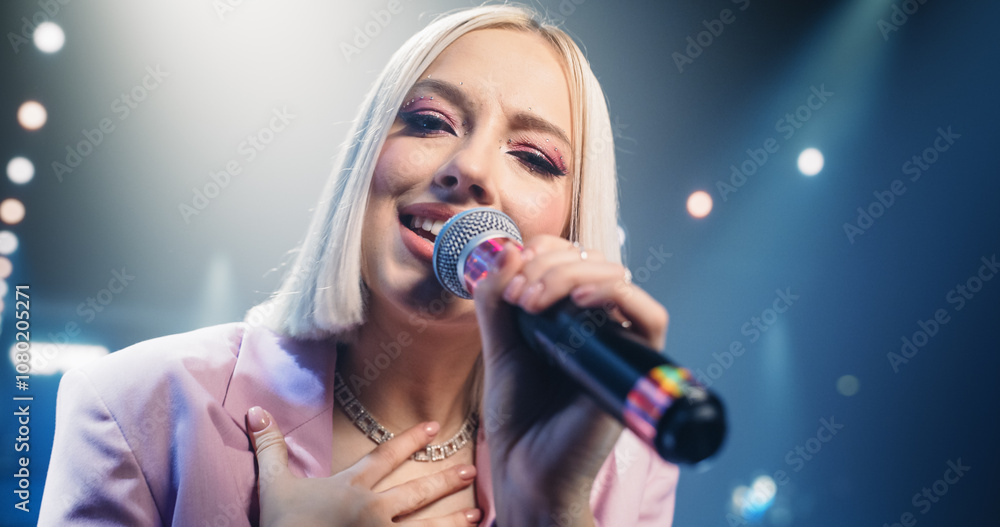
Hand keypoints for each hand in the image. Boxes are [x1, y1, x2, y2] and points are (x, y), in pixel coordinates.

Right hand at [247, 406, 481, 526]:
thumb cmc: (282, 526)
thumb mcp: (273, 486)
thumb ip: (270, 448)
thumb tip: (255, 411)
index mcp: (351, 490)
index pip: (387, 457)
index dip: (411, 440)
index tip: (435, 427)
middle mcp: (373, 513)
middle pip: (417, 492)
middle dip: (445, 481)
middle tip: (470, 471)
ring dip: (454, 521)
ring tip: (477, 515)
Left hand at [472, 235, 668, 524]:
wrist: (526, 467)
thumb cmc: (517, 415)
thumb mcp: (498, 347)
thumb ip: (496, 301)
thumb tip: (507, 248)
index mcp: (567, 314)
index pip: (568, 255)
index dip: (540, 251)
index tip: (509, 277)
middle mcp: (597, 322)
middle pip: (591, 260)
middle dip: (548, 265)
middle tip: (518, 295)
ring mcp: (617, 341)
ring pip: (617, 277)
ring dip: (570, 275)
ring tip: (533, 301)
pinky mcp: (634, 365)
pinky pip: (650, 316)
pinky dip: (616, 296)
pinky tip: (578, 301)